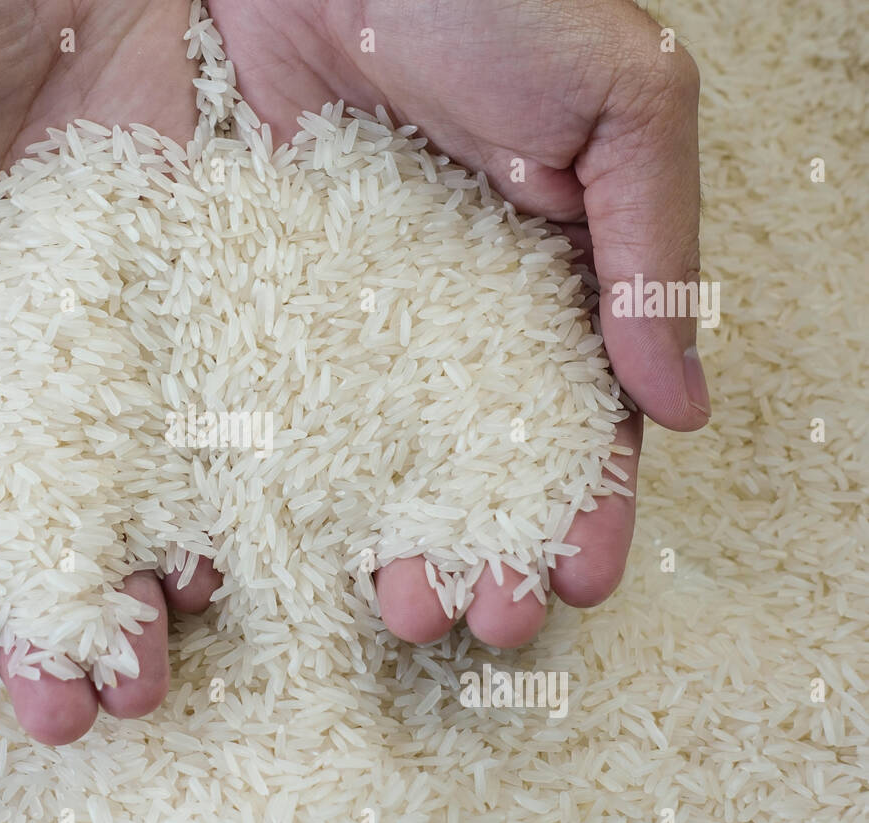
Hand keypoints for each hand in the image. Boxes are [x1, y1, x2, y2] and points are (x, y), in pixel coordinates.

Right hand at [0, 0, 205, 742]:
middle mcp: (13, 351)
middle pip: (28, 512)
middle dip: (44, 616)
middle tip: (75, 710)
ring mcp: (117, 327)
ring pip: (129, 481)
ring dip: (141, 582)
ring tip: (157, 671)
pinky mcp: (205, 288)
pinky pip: (214, 403)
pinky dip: (221, 484)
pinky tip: (236, 557)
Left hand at [209, 0, 707, 646]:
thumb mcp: (620, 102)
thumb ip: (655, 253)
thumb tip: (681, 408)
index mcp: (537, 280)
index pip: (570, 420)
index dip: (581, 506)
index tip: (576, 581)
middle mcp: (435, 314)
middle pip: (457, 462)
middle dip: (472, 549)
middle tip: (466, 619)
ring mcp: (334, 312)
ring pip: (357, 454)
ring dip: (375, 539)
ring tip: (385, 606)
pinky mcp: (241, 293)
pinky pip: (252, 402)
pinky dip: (260, 477)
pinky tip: (266, 539)